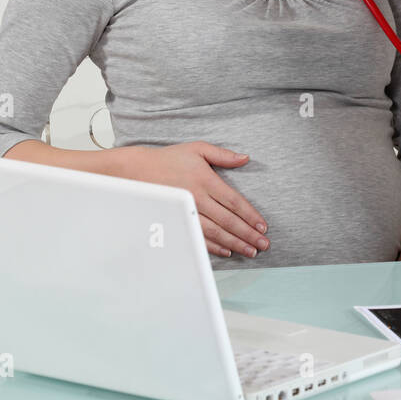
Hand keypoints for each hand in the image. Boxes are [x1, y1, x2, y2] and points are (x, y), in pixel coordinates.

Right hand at [119, 141, 268, 258]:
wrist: (137, 170)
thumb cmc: (169, 158)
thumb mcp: (198, 148)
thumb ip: (223, 155)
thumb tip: (245, 158)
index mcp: (205, 180)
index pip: (234, 201)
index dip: (250, 215)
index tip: (263, 226)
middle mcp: (197, 197)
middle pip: (228, 220)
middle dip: (247, 234)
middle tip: (263, 244)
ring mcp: (186, 211)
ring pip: (215, 232)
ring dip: (234, 243)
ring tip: (250, 251)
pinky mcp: (177, 220)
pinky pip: (197, 237)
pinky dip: (213, 246)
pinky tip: (226, 251)